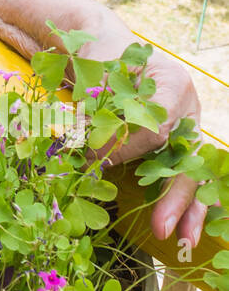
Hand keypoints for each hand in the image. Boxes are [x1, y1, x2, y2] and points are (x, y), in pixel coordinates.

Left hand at [82, 36, 204, 247]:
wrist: (106, 50)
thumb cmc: (99, 61)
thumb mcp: (96, 77)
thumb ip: (100, 112)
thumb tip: (94, 155)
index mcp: (171, 83)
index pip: (156, 127)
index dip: (127, 148)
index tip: (95, 159)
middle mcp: (188, 106)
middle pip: (187, 156)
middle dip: (175, 195)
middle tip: (160, 228)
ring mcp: (188, 126)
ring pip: (196, 171)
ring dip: (190, 208)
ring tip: (184, 240)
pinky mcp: (180, 143)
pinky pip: (188, 175)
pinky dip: (188, 203)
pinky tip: (189, 229)